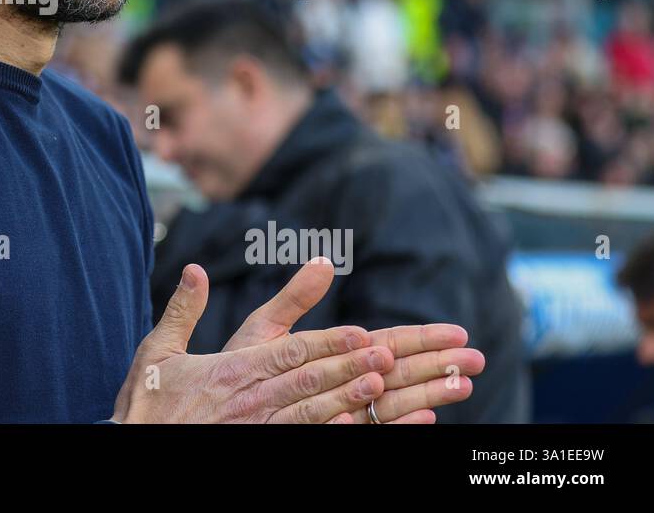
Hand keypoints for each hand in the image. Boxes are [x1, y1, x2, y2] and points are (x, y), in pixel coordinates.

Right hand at [111, 260, 392, 422]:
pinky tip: (350, 427)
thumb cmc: (145, 403)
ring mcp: (254, 429)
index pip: (287, 352)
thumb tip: (195, 269)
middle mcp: (248, 400)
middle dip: (349, 365)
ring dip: (346, 399)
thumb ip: (183, 309)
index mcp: (230, 370)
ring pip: (309, 411)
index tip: (359, 333)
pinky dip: (326, 432)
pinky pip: (298, 440)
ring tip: (379, 386)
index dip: (325, 342)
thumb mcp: (157, 349)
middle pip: (307, 379)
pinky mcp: (254, 447)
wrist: (131, 445)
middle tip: (387, 354)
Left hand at [221, 258, 484, 423]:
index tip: (457, 332)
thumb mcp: (264, 328)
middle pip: (401, 373)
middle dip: (440, 366)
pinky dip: (394, 424)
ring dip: (429, 394)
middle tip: (477, 359)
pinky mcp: (326, 429)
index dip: (422, 338)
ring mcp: (342, 410)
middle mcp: (345, 384)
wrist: (211, 406)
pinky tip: (423, 418)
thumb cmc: (238, 367)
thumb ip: (295, 298)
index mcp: (335, 355)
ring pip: (393, 403)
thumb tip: (322, 260)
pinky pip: (366, 429)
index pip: (387, 344)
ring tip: (462, 385)